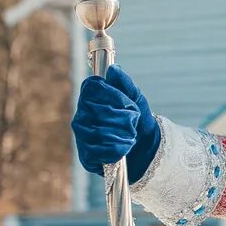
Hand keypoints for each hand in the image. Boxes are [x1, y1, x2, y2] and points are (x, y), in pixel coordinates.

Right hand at [70, 64, 160, 180]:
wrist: (144, 147)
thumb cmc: (136, 119)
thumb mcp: (136, 99)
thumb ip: (125, 83)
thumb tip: (113, 69)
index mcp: (90, 98)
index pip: (92, 87)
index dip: (113, 95)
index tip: (129, 103)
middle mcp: (81, 115)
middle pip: (99, 110)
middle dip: (123, 117)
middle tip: (133, 122)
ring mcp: (81, 136)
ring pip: (100, 131)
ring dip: (123, 134)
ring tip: (131, 135)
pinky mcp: (85, 156)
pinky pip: (99, 151)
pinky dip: (117, 149)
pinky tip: (124, 148)